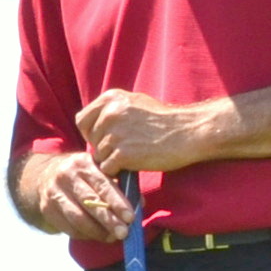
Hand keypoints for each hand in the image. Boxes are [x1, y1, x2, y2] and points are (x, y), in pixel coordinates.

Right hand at [20, 149, 130, 238]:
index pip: (102, 184)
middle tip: (123, 233)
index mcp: (83, 163)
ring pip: (78, 218)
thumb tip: (139, 203)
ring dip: (97, 231)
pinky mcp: (47, 209)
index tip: (130, 217)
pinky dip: (86, 234)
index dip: (117, 202)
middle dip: (108, 220)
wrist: (46, 174)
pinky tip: (98, 235)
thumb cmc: (83, 174)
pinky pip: (69, 227)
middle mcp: (66, 176)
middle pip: (89, 202)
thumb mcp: (99, 169)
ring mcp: (54, 193)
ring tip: (112, 237)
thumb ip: (119, 183)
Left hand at [76, 88, 218, 175]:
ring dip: (112, 160)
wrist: (187, 133)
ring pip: (99, 156)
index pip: (82, 119)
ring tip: (133, 155)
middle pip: (90, 139)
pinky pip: (107, 168)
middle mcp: (110, 114)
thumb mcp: (136, 103)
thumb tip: (96, 121)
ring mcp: (115, 134)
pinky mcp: (122, 154)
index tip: (103, 138)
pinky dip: (117, 171)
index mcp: (111, 98)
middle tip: (122, 149)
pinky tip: (132, 165)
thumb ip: (113, 109)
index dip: (91, 132)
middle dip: (102, 147)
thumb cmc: (165, 121)